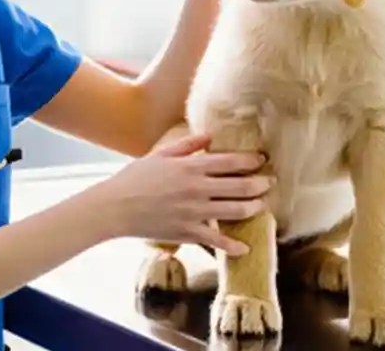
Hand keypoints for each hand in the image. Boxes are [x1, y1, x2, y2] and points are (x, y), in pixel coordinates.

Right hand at [89, 132, 271, 255]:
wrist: (114, 208)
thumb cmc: (134, 178)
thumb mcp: (160, 155)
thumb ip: (187, 145)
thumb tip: (209, 135)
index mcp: (190, 167)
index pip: (230, 161)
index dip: (250, 160)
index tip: (262, 159)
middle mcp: (197, 189)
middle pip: (240, 186)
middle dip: (260, 184)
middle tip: (270, 183)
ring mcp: (194, 212)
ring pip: (235, 211)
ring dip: (254, 208)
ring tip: (262, 206)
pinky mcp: (188, 232)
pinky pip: (216, 241)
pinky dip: (233, 246)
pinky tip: (245, 248)